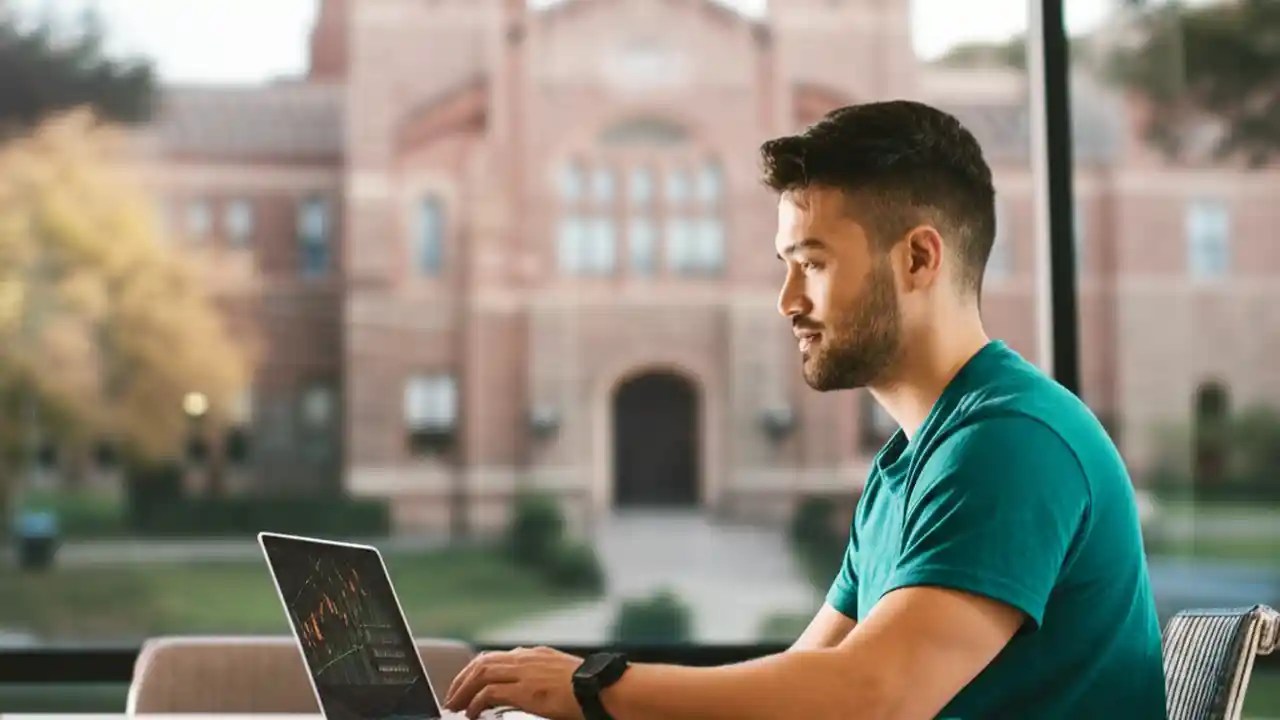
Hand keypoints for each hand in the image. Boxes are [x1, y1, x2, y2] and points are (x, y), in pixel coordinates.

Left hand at [444, 646, 585, 719]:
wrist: (602, 689)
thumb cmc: (588, 686)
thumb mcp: (559, 674)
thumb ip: (538, 676)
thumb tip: (524, 690)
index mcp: (534, 654)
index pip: (495, 657)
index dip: (475, 671)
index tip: (466, 684)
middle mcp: (526, 658)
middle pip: (482, 663)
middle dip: (462, 680)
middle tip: (453, 697)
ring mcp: (524, 673)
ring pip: (481, 674)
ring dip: (464, 690)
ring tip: (457, 705)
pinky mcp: (525, 691)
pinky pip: (489, 694)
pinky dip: (476, 703)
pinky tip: (472, 713)